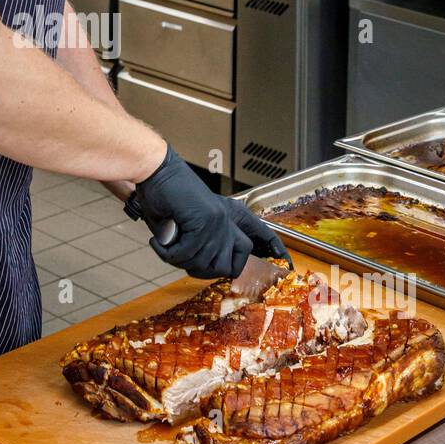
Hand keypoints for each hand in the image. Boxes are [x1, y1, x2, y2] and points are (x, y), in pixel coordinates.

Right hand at [128, 146, 288, 278]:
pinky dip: (167, 253)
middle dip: (204, 271)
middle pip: (231, 266)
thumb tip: (203, 267)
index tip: (287, 265)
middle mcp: (228, 220)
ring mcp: (219, 221)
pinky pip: (187, 254)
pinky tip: (158, 242)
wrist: (157, 172)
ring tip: (165, 246)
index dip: (272, 253)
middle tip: (181, 258)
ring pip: (205, 264)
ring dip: (179, 260)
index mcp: (228, 217)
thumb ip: (202, 245)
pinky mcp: (207, 221)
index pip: (259, 238)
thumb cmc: (166, 197)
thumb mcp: (188, 226)